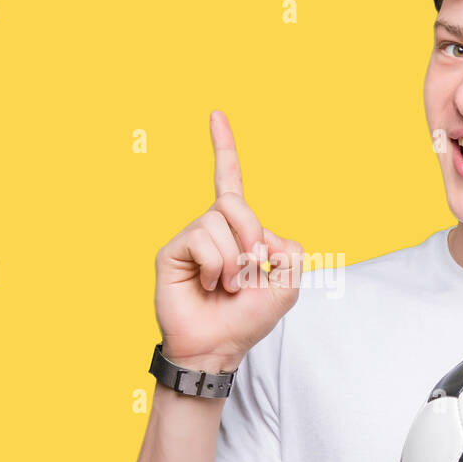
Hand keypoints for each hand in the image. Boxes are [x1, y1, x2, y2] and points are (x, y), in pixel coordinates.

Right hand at [154, 110, 302, 372]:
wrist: (218, 347)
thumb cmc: (247, 318)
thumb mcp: (288, 285)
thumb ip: (291, 251)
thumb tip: (261, 235)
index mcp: (238, 230)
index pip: (230, 181)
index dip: (224, 147)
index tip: (216, 114)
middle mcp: (210, 228)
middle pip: (236, 202)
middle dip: (251, 237)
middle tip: (248, 272)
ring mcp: (189, 238)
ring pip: (218, 221)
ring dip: (233, 260)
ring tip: (225, 285)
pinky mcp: (171, 251)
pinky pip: (201, 239)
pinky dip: (214, 265)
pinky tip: (207, 285)